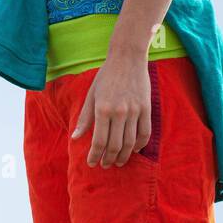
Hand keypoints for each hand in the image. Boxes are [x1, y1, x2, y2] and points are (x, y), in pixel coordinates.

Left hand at [72, 50, 151, 167]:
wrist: (127, 58)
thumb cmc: (106, 76)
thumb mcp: (91, 95)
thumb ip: (85, 118)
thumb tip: (75, 138)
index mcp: (102, 109)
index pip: (99, 141)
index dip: (95, 156)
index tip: (92, 163)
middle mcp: (119, 112)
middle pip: (115, 146)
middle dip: (109, 159)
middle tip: (105, 165)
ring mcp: (135, 110)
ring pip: (130, 142)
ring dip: (124, 156)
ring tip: (119, 162)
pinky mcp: (146, 108)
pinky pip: (145, 132)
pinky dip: (140, 144)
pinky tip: (134, 150)